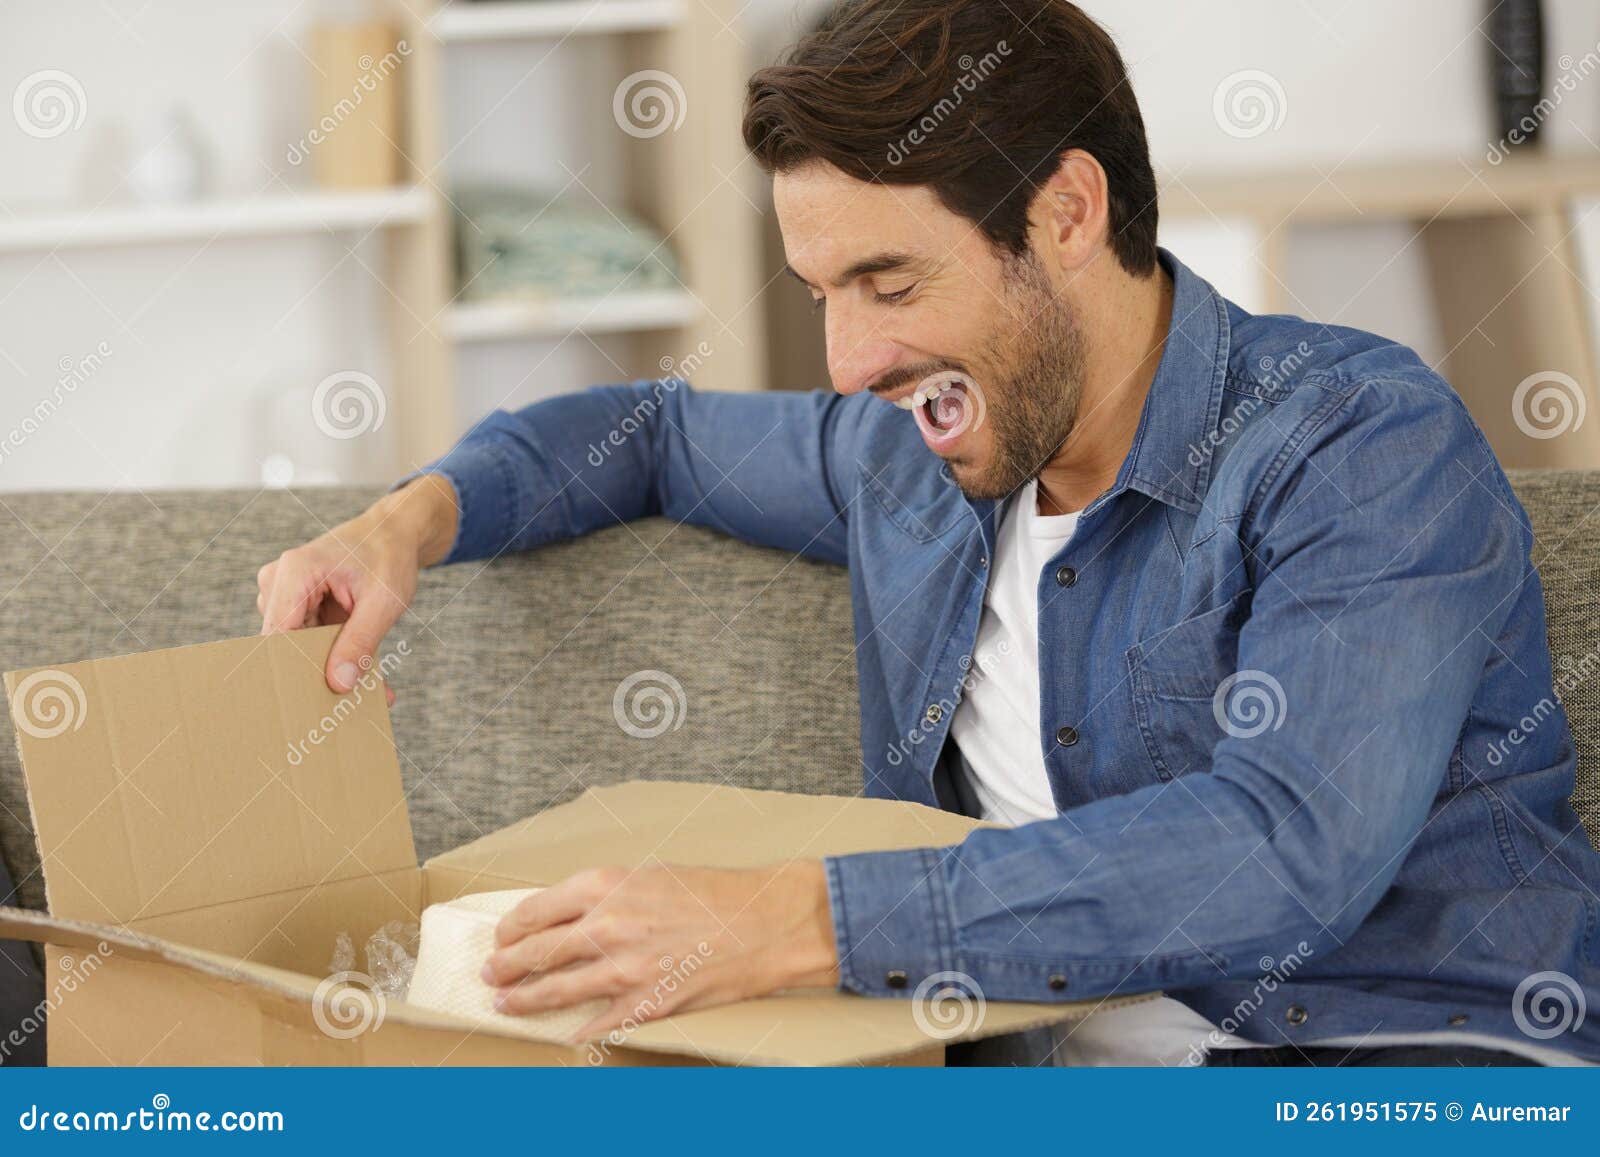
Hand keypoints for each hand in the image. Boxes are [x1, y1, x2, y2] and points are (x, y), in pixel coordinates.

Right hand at [256, 474, 457, 696]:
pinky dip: (334, 656)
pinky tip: (362, 673)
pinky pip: (308, 641)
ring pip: (297, 647)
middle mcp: (279, 581)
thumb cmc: (389, 558)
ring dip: (330, 668)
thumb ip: (360, 642)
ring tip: (367, 688)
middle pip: (285, 644)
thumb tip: (338, 684)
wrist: (392, 533)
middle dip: (317, 674)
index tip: (309, 706)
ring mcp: (283, 593)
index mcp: (295, 572)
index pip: (278, 635)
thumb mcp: (384, 602)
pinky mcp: (295, 606)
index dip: (290, 672)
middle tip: (349, 706)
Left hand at [483, 862, 838, 1041]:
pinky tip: (563, 1030)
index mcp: (603, 886)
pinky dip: (577, 1027)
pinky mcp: (646, 1001)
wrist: (764, 921)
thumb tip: (568, 915)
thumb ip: (604, 894)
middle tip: (493, 972)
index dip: (511, 928)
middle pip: (535, 952)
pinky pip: (597, 1021)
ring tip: (506, 1003)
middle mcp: (605, 926)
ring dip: (524, 999)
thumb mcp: (648, 875)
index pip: (533, 911)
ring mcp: (623, 969)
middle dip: (506, 965)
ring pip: (554, 991)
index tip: (502, 937)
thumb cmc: (713, 892)